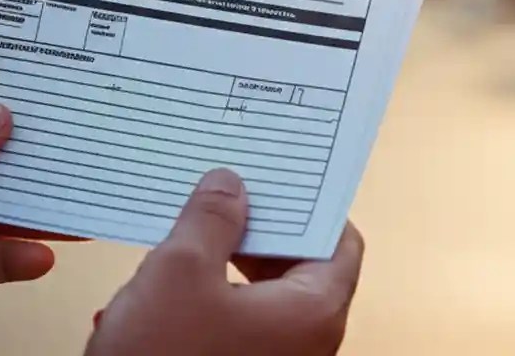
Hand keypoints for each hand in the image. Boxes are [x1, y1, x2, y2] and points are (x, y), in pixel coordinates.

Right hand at [86, 170, 364, 355]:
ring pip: (267, 296)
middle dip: (260, 229)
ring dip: (232, 260)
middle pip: (302, 267)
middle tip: (224, 194)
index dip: (308, 205)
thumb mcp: (178, 271)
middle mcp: (307, 342)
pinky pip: (242, 323)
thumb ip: (210, 219)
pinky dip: (218, 295)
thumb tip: (229, 185)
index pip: (339, 242)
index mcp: (313, 311)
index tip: (275, 176)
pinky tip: (175, 281)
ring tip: (191, 232)